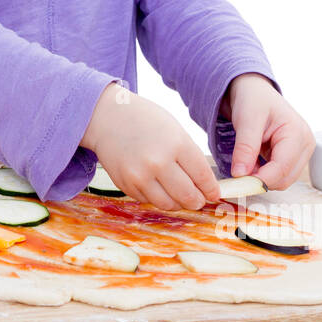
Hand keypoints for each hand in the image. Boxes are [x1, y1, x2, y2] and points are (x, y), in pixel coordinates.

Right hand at [81, 82, 219, 210]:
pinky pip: (149, 200)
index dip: (211, 189)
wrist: (106, 117)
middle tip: (199, 200)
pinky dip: (158, 198)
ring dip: (178, 204)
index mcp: (176, 144)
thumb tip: (204, 183)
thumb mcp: (174, 130)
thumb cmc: (143, 119)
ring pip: (168, 204)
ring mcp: (140, 176)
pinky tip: (159, 188)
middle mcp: (158, 162)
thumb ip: (189, 156)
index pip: (203, 177)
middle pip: (188, 195)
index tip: (214, 193)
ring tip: (180, 198)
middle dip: (197, 201)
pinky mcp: (126, 184)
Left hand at [220, 73, 314, 190]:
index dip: (260, 179)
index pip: (282, 168)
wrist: (254, 91)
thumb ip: (245, 147)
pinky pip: (279, 175)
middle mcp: (305, 145)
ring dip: (261, 177)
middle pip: (284, 179)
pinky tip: (253, 160)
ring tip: (246, 159)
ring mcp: (301, 152)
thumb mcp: (246, 120)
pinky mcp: (294, 157)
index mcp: (297, 133)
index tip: (239, 183)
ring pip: (282, 180)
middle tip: (238, 171)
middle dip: (260, 179)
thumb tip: (240, 174)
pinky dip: (263, 174)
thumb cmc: (253, 99)